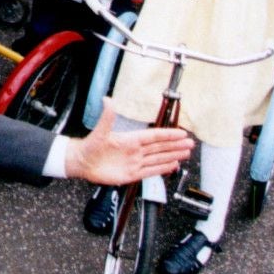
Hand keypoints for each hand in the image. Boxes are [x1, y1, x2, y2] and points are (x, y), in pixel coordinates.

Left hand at [66, 100, 195, 185]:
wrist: (82, 162)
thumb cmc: (90, 146)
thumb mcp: (100, 131)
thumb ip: (107, 116)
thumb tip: (107, 99)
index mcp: (131, 139)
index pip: (155, 136)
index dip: (169, 135)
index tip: (182, 133)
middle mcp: (135, 150)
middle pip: (160, 147)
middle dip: (175, 145)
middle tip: (190, 144)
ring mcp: (135, 162)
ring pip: (158, 159)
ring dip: (172, 156)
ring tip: (186, 154)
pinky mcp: (132, 174)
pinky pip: (150, 171)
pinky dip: (162, 169)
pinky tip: (172, 166)